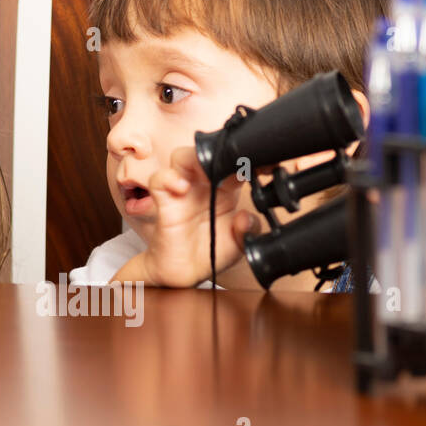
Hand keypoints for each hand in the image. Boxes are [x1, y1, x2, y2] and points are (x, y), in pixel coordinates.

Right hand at [137, 147, 261, 286]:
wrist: (185, 273)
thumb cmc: (210, 252)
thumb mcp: (240, 245)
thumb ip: (249, 232)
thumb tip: (245, 218)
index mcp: (226, 190)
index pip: (237, 164)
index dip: (251, 161)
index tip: (267, 167)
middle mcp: (203, 185)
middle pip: (208, 153)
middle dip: (222, 153)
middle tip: (236, 166)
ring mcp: (182, 190)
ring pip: (182, 157)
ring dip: (195, 159)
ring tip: (208, 173)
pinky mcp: (164, 200)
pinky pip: (159, 179)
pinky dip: (168, 178)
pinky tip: (182, 188)